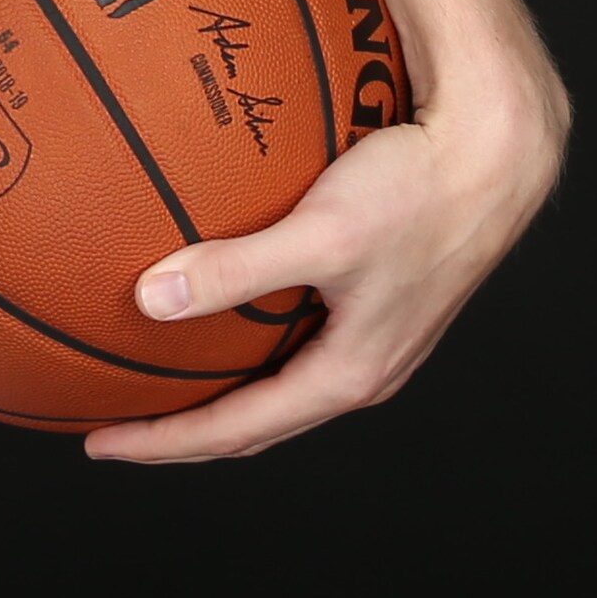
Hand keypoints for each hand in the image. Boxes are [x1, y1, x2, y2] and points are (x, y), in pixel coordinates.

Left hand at [84, 47, 567, 462]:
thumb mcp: (319, 234)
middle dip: (184, 431)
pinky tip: (219, 304)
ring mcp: (373, 337)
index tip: (100, 443)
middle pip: (256, 422)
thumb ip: (235, 270)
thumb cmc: (415, 190)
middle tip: (115, 426)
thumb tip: (149, 300)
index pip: (237, 431)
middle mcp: (362, 369)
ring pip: (279, 384)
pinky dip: (248, 343)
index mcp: (348, 375)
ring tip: (158, 377)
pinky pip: (297, 341)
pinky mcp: (377, 299)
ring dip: (219, 390)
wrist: (496, 153)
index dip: (164, 443)